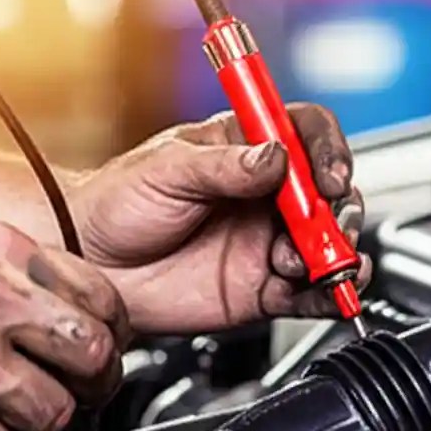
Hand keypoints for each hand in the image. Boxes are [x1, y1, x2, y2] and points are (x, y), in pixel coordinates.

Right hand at [0, 217, 130, 430]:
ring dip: (44, 415)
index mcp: (1, 253)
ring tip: (18, 401)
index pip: (103, 300)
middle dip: (97, 379)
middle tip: (83, 384)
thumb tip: (60, 294)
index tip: (103, 341)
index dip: (112, 330)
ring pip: (53, 414)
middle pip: (94, 359)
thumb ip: (10, 264)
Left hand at [72, 103, 370, 333]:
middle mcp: (265, 196)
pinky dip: (329, 296)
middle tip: (325, 227)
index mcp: (245, 150)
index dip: (327, 151)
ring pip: (326, 246)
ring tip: (310, 263)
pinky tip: (329, 293)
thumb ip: (224, 166)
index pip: (305, 134)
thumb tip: (275, 157)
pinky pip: (309, 295)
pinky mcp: (261, 290)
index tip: (326, 177)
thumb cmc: (116, 204)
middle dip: (340, 211)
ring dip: (336, 255)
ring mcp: (265, 243)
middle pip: (328, 194)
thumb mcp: (167, 170)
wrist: (90, 265)